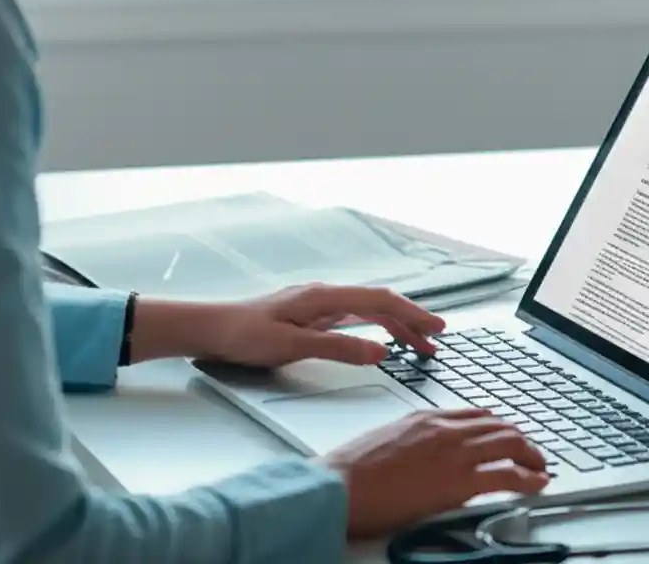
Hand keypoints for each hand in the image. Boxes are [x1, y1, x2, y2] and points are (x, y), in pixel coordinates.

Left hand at [174, 284, 445, 367]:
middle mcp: (325, 296)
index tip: (436, 329)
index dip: (412, 314)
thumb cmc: (244, 335)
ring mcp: (319, 305)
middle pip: (380, 302)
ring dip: (397, 325)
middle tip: (438, 341)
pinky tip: (384, 340)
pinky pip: (355, 318)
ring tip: (420, 346)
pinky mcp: (312, 316)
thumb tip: (380, 353)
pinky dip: (376, 328)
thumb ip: (338, 348)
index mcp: (323, 297)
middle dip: (412, 320)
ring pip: (369, 310)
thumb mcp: (292, 345)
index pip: (380, 300)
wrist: (211, 328)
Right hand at [321, 409, 550, 538]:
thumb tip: (427, 453)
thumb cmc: (352, 471)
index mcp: (426, 418)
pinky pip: (507, 475)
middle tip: (531, 454)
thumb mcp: (386, 440)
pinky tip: (537, 484)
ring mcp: (454, 452)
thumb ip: (414, 439)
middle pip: (498, 426)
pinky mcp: (460, 481)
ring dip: (531, 457)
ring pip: (510, 444)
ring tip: (540, 468)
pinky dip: (529, 479)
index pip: (475, 414)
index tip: (507, 435)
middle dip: (521, 440)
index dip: (498, 426)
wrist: (340, 486)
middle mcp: (445, 429)